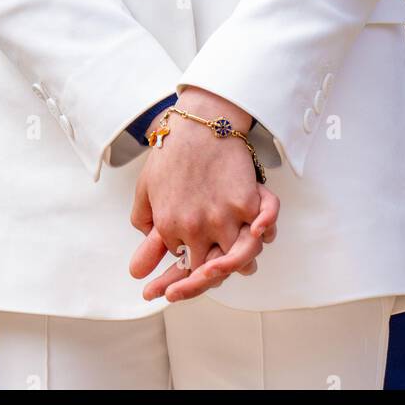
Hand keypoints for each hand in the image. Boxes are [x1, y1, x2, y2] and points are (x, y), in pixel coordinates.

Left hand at [129, 86, 280, 302]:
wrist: (197, 122)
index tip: (175, 282)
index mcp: (169, 227)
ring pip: (240, 260)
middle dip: (207, 279)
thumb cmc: (170, 153)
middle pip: (210, 271)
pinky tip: (257, 236)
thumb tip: (141, 262)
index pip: (180, 267)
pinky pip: (262, 229)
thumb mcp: (145, 190)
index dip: (181, 275)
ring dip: (238, 263)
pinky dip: (263, 234)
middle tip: (205, 278)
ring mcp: (224, 217)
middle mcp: (197, 228)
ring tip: (232, 261)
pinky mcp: (246, 201)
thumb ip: (143, 225)